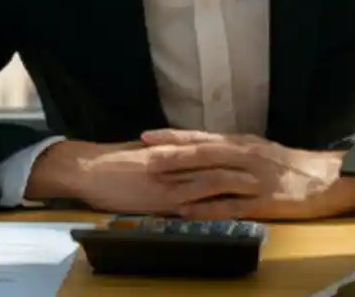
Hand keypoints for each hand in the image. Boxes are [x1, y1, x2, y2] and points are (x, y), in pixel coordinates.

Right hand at [24, 139, 272, 214]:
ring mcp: (171, 178)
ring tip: (260, 186)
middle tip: (266, 167)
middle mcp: (176, 160)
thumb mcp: (141, 156)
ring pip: (212, 177)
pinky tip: (232, 207)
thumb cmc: (110, 164)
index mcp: (171, 148)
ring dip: (237, 181)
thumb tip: (175, 158)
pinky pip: (195, 198)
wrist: (88, 169)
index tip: (252, 151)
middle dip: (242, 164)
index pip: (208, 147)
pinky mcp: (164, 197)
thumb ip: (163, 157)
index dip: (231, 150)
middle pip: (217, 160)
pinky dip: (215, 201)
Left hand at [140, 129, 354, 220]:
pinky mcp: (264, 201)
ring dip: (187, 183)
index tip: (147, 136)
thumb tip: (200, 150)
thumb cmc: (291, 165)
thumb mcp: (259, 149)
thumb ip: (231, 150)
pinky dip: (208, 209)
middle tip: (148, 160)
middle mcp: (246, 156)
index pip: (202, 136)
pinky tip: (189, 212)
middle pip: (205, 154)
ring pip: (215, 178)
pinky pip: (232, 206)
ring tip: (162, 187)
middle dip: (175, 157)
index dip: (174, 137)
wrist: (328, 178)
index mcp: (242, 143)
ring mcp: (254, 179)